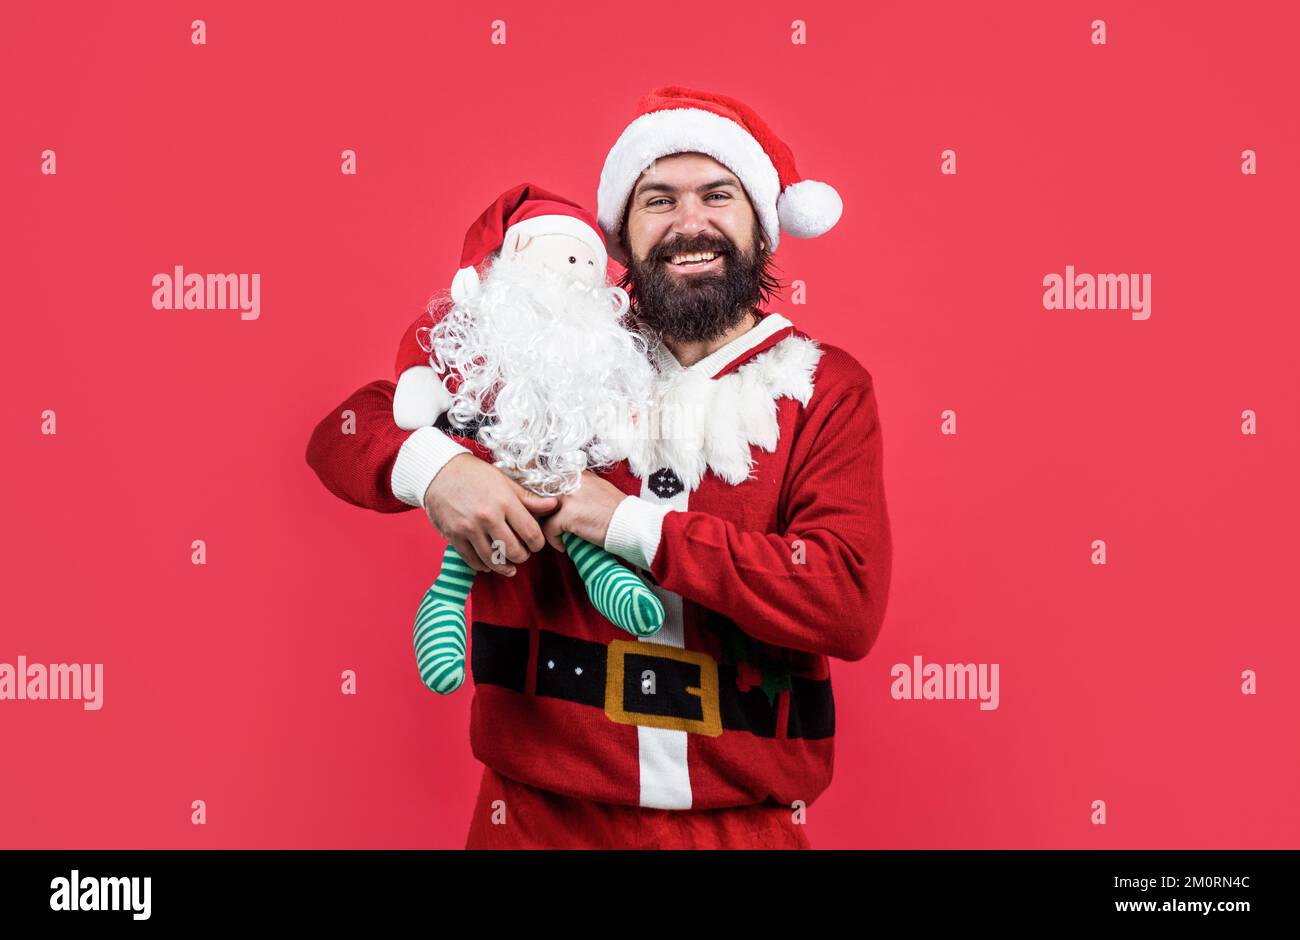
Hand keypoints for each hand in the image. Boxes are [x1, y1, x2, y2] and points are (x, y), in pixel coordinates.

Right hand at [422, 454, 557, 575]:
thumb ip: (529, 498)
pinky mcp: (454, 536)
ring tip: (510, 566)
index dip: (538, 543)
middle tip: (523, 554)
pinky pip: (472, 560)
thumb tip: (554, 505)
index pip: (531, 533)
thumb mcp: (505, 481)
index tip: (536, 543)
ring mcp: (469, 528)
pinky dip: (483, 566)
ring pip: (493, 559)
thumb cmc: (475, 475)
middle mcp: (488, 517)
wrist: (439, 472)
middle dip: (522, 556)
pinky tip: (489, 564)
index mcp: (504, 501)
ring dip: (504, 566)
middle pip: (514, 550)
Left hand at [540, 471, 628, 552]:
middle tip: (546, 523)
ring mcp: (568, 497)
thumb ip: (579, 489)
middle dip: (539, 509)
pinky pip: (549, 529)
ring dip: (546, 524)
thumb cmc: (617, 511)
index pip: (548, 477)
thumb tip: (562, 499)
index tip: (543, 508)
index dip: (541, 494)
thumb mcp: (598, 490)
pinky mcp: (568, 515)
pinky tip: (564, 546)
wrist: (630, 523)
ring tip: (557, 535)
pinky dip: (554, 540)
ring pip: (541, 511)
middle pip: (538, 492)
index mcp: (578, 474)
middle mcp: (571, 480)